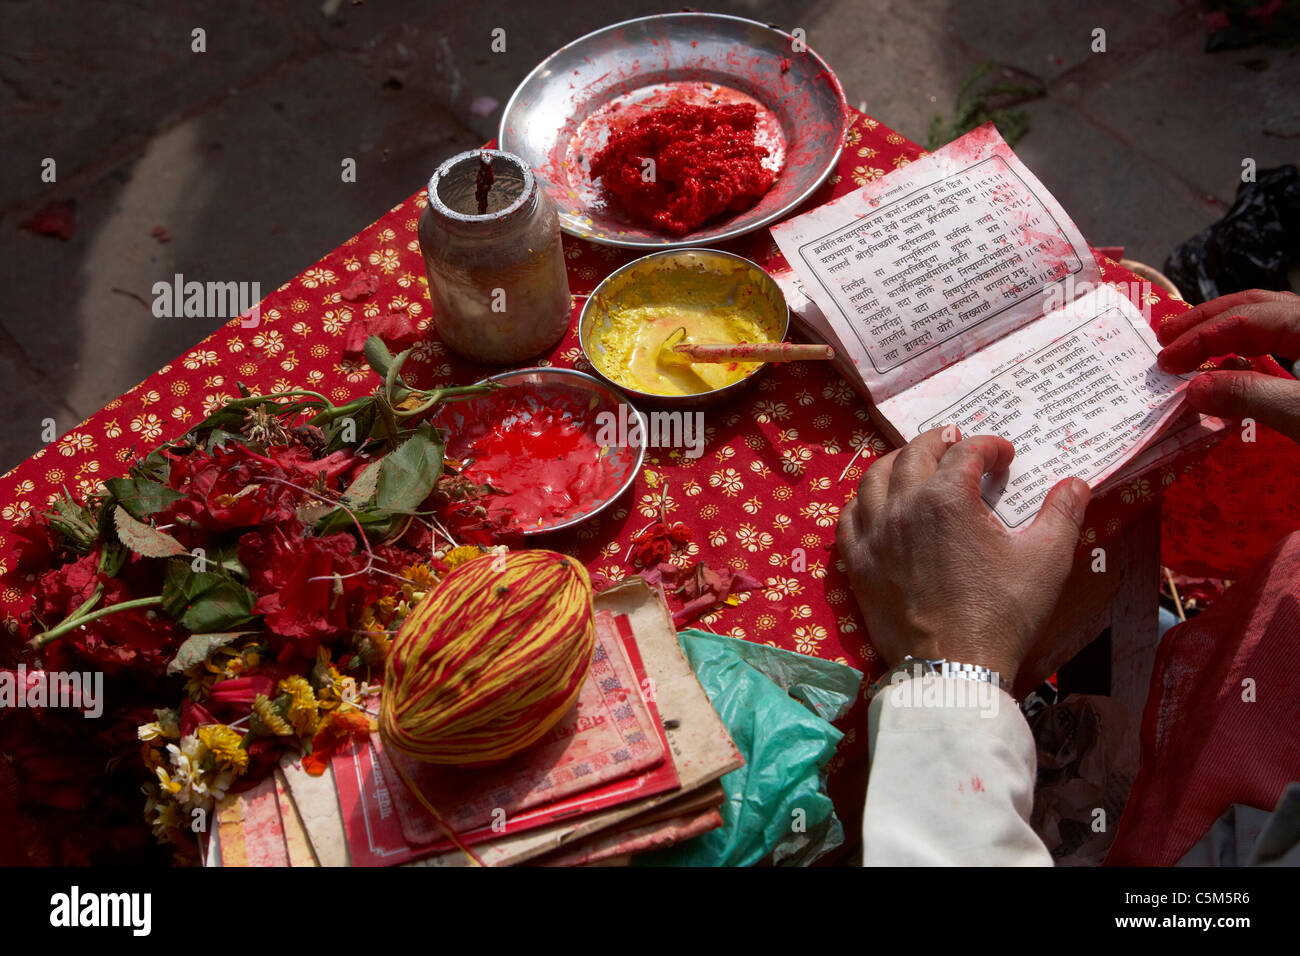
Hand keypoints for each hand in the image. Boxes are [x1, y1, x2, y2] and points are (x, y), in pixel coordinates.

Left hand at [836, 428, 1089, 685]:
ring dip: (897, 462)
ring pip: (874, 478)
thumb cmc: (1002, 613)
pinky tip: (876, 505)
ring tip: (914, 463)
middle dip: (940, 441)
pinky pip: (849, 517)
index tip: (1005, 456)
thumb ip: (1062, 514)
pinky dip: (863, 502)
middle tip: (957, 443)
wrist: (952, 668)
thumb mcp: (1046, 560)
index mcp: (947, 498)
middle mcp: (903, 506)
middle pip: (914, 453)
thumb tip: (1078, 483)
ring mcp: (873, 534)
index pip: (966, 451)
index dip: (989, 446)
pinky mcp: (856, 563)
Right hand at [1156, 289, 1299, 442]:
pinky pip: (1281, 342)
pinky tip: (1231, 366)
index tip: (1165, 361)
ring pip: (1267, 321)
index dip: (1199, 338)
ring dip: (1224, 332)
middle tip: (1165, 338)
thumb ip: (1249, 396)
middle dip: (1205, 321)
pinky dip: (1249, 350)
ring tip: (1190, 346)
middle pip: (1253, 306)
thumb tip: (1193, 390)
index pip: (1243, 319)